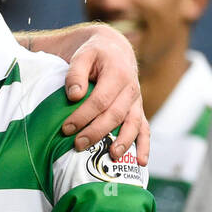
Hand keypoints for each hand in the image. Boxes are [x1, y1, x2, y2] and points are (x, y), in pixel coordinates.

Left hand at [60, 24, 148, 163]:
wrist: (114, 49)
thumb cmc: (94, 54)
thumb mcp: (82, 55)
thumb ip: (75, 73)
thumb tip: (74, 95)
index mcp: (118, 74)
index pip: (100, 100)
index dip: (83, 115)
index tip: (66, 128)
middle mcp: (131, 89)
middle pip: (116, 115)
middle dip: (97, 132)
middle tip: (78, 145)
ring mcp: (136, 101)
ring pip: (133, 124)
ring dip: (123, 142)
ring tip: (112, 157)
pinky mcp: (137, 110)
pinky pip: (144, 129)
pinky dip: (144, 146)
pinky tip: (141, 162)